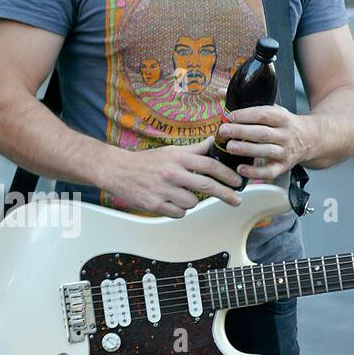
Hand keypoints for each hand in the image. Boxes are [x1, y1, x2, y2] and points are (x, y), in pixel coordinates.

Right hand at [102, 137, 243, 218]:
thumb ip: (194, 149)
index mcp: (176, 158)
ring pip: (192, 202)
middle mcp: (171, 173)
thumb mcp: (170, 151)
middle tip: (236, 200)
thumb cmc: (145, 161)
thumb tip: (213, 141)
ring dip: (191, 200)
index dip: (226, 174)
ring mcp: (163, 189)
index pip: (209, 165)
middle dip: (226, 194)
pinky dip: (178, 210)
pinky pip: (179, 213)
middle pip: (207, 186)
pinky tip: (169, 201)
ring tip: (179, 194)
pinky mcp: (155, 204)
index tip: (236, 181)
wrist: (116, 170)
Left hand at [218, 105, 312, 181]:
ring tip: (230, 147)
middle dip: (241, 131)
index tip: (230, 116)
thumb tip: (221, 92)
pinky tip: (241, 169)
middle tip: (223, 131)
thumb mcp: (271, 109)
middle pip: (262, 133)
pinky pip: (271, 171)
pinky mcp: (284, 166)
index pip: (264, 114)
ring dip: (247, 149)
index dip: (246, 115)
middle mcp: (285, 135)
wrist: (311, 139)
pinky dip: (256, 172)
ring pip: (267, 151)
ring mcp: (286, 151)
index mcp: (282, 118)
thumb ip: (246, 102)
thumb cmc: (284, 123)